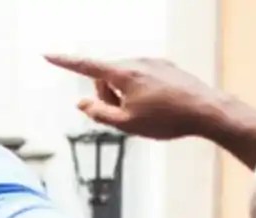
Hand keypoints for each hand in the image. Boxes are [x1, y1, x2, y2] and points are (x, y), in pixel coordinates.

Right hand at [45, 54, 224, 140]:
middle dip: (106, 94)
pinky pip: (141, 77)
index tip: (48, 55)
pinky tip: (158, 107)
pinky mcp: (166, 67)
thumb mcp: (126, 124)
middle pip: (106, 76)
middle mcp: (137, 62)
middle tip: (122, 116)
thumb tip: (82, 103)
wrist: (207, 111)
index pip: (86, 66)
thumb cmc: (166, 120)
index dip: (65, 62)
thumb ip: (99, 113)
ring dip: (123, 95)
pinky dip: (139, 92)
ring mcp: (153, 63)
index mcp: (124, 74)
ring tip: (144, 114)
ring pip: (124, 78)